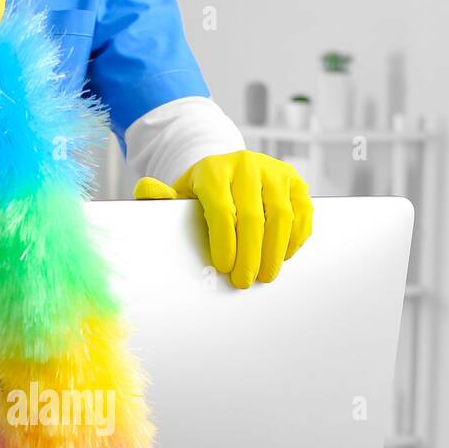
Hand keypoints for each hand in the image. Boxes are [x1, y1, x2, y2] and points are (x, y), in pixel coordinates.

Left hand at [134, 150, 312, 288]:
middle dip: (249, 255)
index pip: (222, 209)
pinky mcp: (296, 181)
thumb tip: (146, 189)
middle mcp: (247, 166)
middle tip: (244, 281)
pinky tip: (283, 256)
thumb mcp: (180, 193)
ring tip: (266, 275)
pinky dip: (295, 237)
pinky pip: (302, 211)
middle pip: (253, 217)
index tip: (223, 268)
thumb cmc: (204, 190)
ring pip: (281, 216)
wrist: (232, 168)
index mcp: (214, 169)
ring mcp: (275, 172)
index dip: (224, 242)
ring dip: (275, 251)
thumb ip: (159, 197)